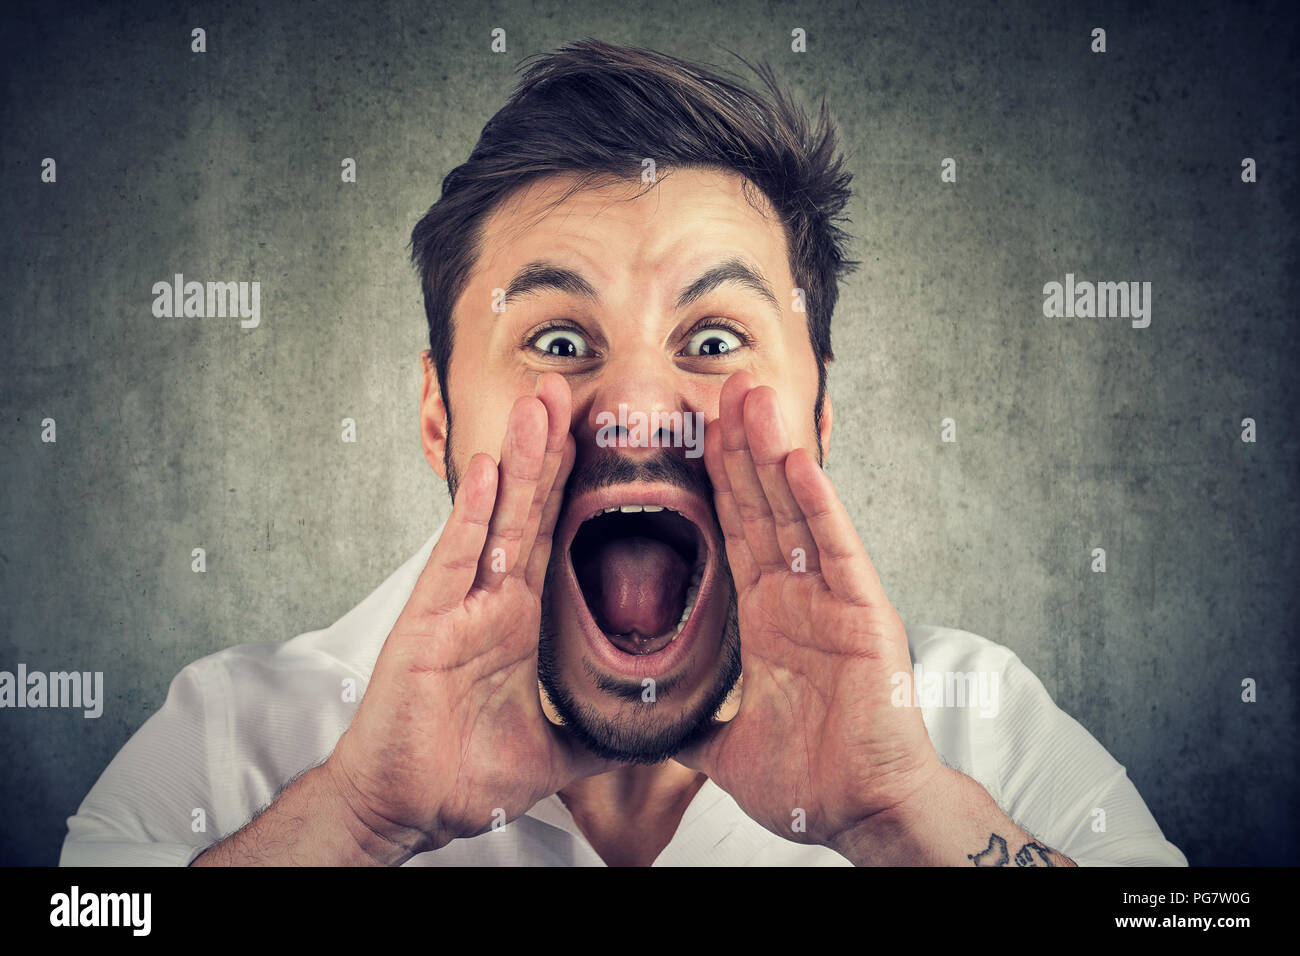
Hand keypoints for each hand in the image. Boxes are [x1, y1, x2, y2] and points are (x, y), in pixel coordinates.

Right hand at [326, 372, 613, 859]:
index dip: (576, 485)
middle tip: (565, 389)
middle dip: (548, 449)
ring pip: (497, 518)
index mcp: (526, 619)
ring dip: (517, 461)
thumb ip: (609, 731)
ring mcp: (462, 605)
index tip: (599, 433)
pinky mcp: (430, 621)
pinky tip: (484, 470)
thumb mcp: (560, 748)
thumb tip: (662, 728)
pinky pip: (455, 558)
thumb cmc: (470, 773)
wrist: (409, 806)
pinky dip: (470, 513)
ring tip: (535, 405)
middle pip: (529, 509)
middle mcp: (496, 600)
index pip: (558, 535)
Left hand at [678, 372, 944, 850]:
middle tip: (722, 387)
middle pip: (764, 506)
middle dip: (742, 447)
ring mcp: (833, 600)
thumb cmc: (807, 780)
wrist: (860, 814)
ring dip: (774, 453)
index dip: (715, 483)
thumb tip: (645, 719)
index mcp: (768, 619)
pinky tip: (798, 461)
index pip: (735, 533)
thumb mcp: (724, 746)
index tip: (694, 433)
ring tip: (753, 397)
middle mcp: (799, 598)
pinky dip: (818, 506)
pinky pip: (836, 550)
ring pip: (797, 512)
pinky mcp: (864, 614)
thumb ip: (686, 722)